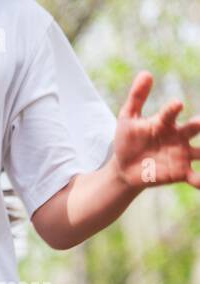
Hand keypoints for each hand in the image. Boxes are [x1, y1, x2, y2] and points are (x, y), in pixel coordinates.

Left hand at [113, 72, 199, 190]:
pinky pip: (195, 177)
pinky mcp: (180, 173)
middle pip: (195, 128)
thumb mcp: (127, 119)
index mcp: (166, 122)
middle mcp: (179, 136)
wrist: (124, 168)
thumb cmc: (128, 140)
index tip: (176, 105)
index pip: (171, 112)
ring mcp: (182, 155)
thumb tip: (146, 73)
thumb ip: (137, 98)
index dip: (173, 108)